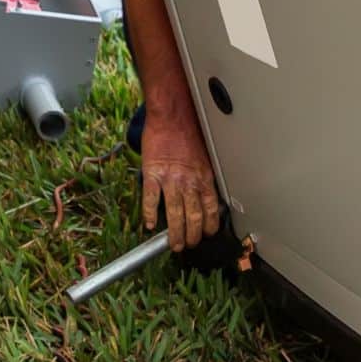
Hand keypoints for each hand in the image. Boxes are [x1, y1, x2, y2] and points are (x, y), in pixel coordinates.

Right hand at [140, 105, 220, 250]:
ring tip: (174, 245)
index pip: (211, 207)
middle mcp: (190, 180)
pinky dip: (149, 213)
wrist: (173, 115)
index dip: (210, 224)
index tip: (208, 234)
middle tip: (189, 245)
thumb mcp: (205, 155)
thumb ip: (204, 176)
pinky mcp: (152, 174)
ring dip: (175, 232)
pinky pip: (151, 199)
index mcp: (205, 176)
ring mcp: (171, 178)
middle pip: (194, 215)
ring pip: (174, 212)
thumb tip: (206, 195)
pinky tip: (149, 224)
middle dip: (193, 235)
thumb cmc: (190, 132)